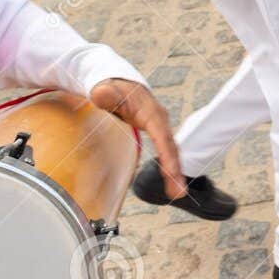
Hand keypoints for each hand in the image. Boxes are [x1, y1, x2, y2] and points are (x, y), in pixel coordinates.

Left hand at [89, 78, 184, 199]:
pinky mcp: (158, 134)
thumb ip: (105, 93)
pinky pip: (167, 152)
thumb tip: (101, 95)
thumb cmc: (114, 89)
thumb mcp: (106, 89)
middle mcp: (160, 120)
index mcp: (150, 112)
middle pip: (171, 146)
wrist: (121, 84)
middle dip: (175, 169)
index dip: (167, 153)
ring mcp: (160, 127)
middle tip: (178, 192)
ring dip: (174, 173)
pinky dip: (170, 168)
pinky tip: (171, 183)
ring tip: (176, 193)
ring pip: (171, 151)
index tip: (171, 170)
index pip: (161, 134)